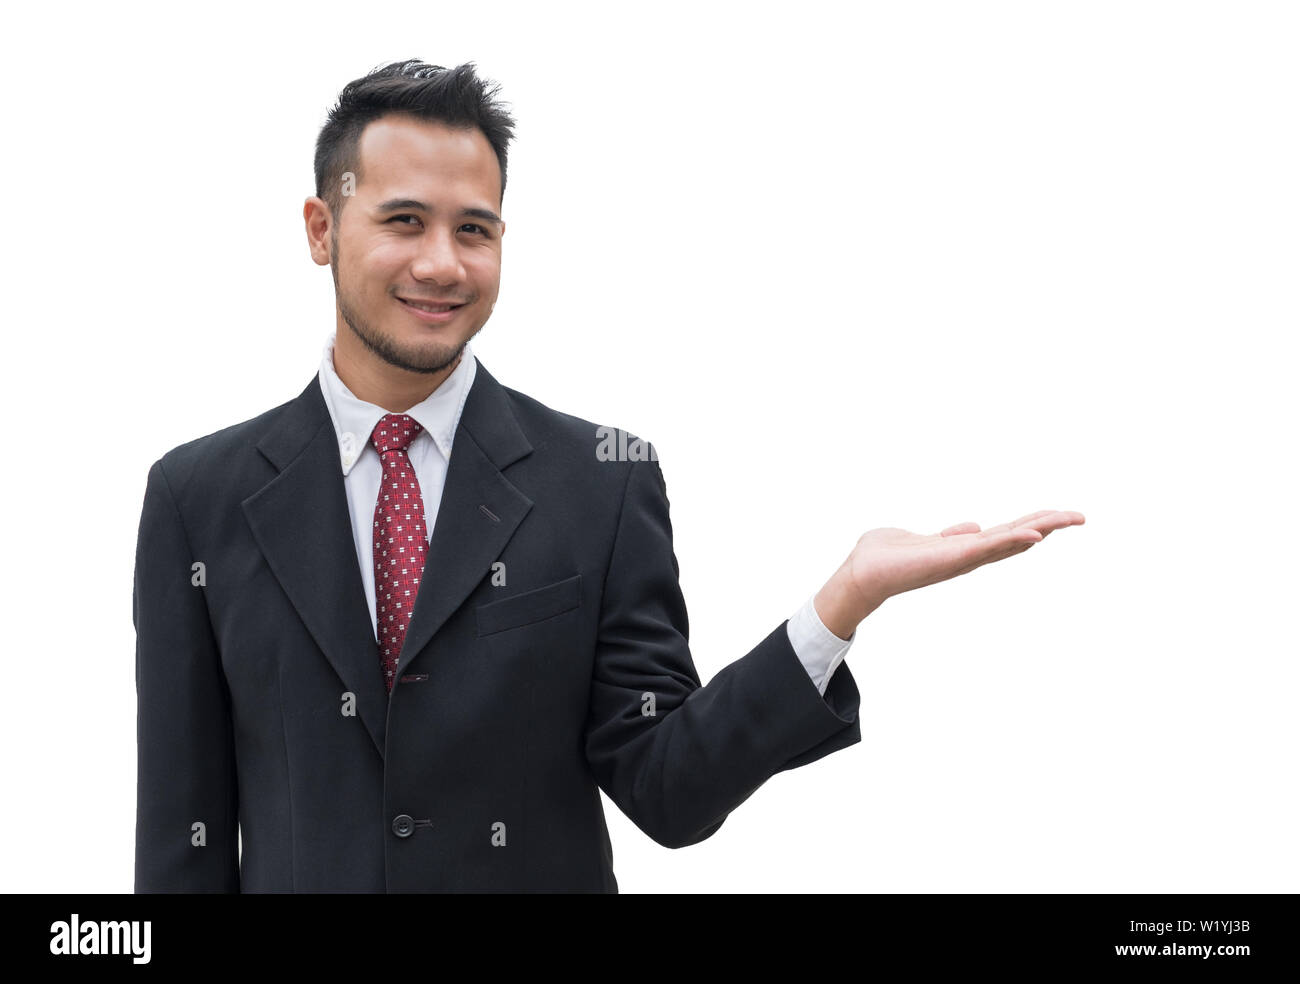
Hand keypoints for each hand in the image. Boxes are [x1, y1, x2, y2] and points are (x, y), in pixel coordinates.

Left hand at [814, 510, 1085, 638]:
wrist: (863, 572)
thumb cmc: (888, 555)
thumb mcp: (925, 539)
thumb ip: (952, 536)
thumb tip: (973, 527)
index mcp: (965, 548)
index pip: (1008, 534)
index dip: (1035, 524)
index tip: (1062, 517)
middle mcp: (969, 556)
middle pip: (1018, 538)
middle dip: (1049, 526)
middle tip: (1081, 516)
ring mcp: (963, 559)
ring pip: (1009, 542)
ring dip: (1040, 530)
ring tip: (1068, 519)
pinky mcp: (952, 558)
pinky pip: (987, 548)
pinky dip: (1010, 542)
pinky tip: (1033, 537)